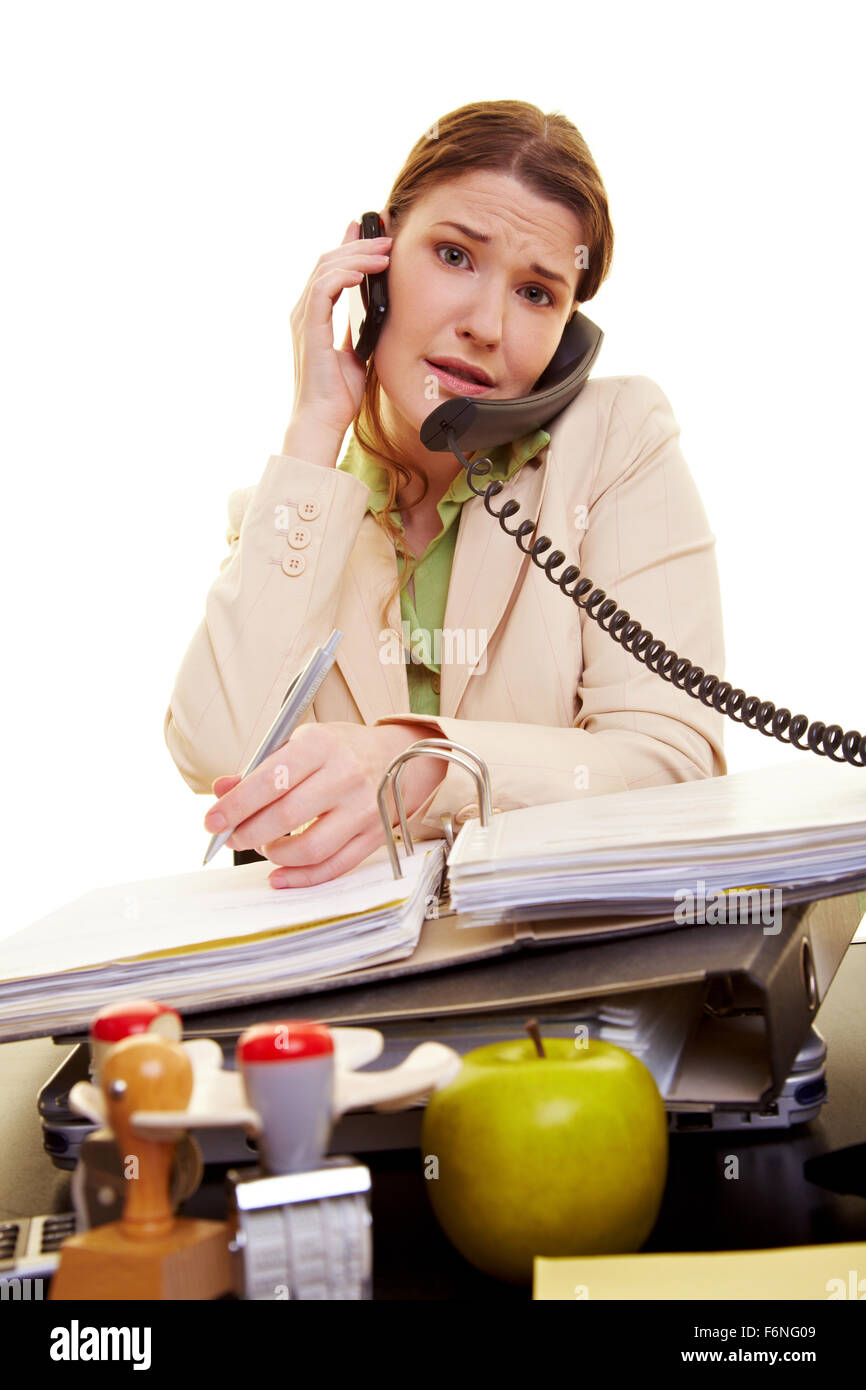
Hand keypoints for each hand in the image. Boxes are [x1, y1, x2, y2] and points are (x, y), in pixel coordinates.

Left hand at [205, 721, 445, 888]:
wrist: (398, 756)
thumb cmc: (339, 749)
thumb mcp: (300, 742)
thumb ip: (260, 767)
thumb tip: (222, 791)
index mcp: (322, 745)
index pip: (270, 779)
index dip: (236, 805)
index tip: (212, 822)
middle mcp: (346, 775)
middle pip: (287, 816)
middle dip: (249, 833)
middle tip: (233, 837)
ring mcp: (364, 808)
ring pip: (310, 848)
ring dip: (276, 855)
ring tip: (263, 847)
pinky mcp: (374, 835)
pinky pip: (334, 867)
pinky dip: (302, 878)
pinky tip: (280, 875)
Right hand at [288, 217, 391, 440]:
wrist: (324, 420)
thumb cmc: (338, 395)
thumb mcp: (356, 352)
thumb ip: (358, 328)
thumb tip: (374, 312)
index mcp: (314, 315)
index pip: (330, 269)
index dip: (349, 246)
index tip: (373, 230)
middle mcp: (304, 311)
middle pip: (328, 261)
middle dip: (359, 244)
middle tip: (388, 237)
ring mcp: (304, 318)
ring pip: (326, 268)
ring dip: (357, 255)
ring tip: (384, 252)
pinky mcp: (310, 327)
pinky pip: (324, 288)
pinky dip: (345, 274)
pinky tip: (365, 272)